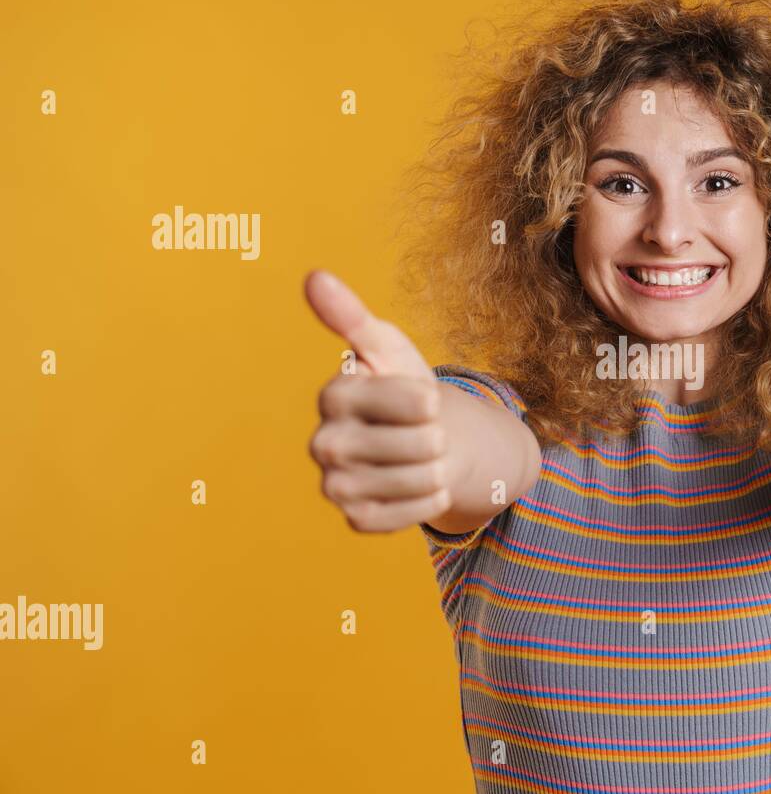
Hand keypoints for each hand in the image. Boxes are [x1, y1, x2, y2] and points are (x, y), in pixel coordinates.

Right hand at [304, 270, 452, 532]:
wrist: (426, 441)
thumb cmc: (406, 390)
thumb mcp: (390, 349)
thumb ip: (352, 316)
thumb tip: (313, 277)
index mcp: (334, 396)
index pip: (395, 400)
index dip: (423, 401)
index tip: (427, 400)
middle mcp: (324, 442)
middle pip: (410, 446)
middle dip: (433, 439)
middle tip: (427, 433)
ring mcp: (335, 483)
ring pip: (408, 482)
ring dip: (433, 470)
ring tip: (428, 458)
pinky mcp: (354, 516)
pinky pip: (403, 516)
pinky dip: (425, 502)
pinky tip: (423, 485)